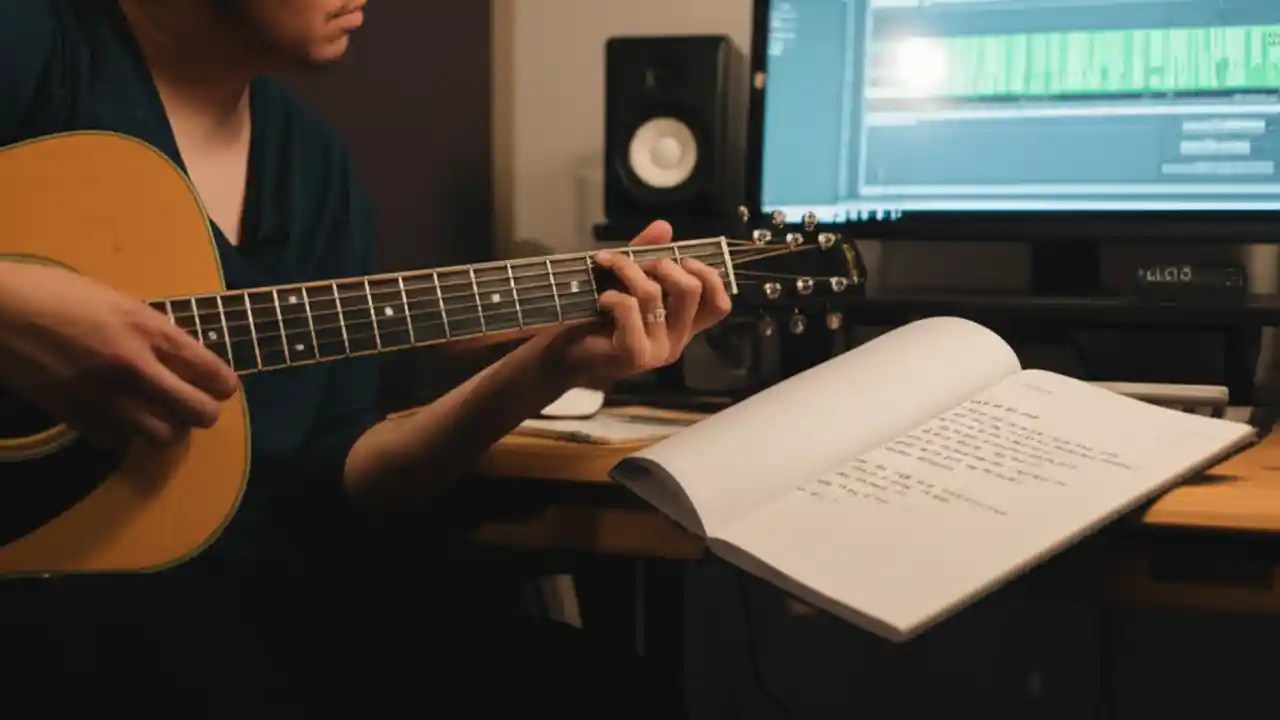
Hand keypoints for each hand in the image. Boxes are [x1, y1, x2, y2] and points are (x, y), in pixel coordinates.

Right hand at [0, 262, 239, 447]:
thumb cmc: (52, 292)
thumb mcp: (114, 300)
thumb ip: (148, 330)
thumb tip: (176, 356)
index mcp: (148, 329)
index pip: (213, 372)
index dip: (223, 385)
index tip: (219, 386)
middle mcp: (135, 366)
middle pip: (199, 413)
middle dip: (204, 412)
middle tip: (194, 405)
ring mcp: (104, 395)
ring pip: (163, 435)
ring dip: (167, 428)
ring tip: (158, 414)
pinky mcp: (73, 415)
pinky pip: (118, 442)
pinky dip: (125, 435)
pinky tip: (119, 419)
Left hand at [542, 220, 732, 389]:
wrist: (566, 356)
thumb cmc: (598, 319)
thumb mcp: (626, 282)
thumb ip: (647, 256)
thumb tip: (665, 226)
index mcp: (683, 325)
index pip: (719, 306)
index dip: (710, 277)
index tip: (683, 259)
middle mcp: (678, 340)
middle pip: (690, 290)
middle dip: (662, 264)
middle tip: (637, 261)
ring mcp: (658, 350)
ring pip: (653, 293)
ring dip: (627, 270)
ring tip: (607, 266)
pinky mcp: (635, 354)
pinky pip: (629, 309)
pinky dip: (612, 295)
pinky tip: (602, 299)